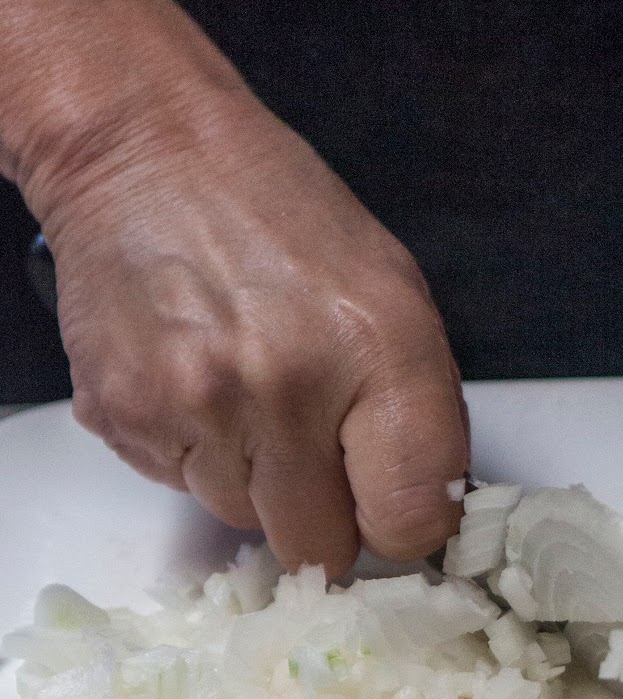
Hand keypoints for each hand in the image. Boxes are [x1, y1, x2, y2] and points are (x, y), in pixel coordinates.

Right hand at [41, 86, 467, 575]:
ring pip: (247, 522)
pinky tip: (200, 381)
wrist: (147, 151)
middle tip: (315, 444)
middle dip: (325, 513)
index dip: (404, 524)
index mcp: (377, 350)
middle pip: (322, 548)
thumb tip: (421, 511)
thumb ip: (417, 413)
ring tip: (248, 389)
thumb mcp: (394, 294)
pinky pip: (181, 487)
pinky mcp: (125, 417)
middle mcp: (284, 387)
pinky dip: (196, 452)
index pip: (410, 520)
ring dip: (255, 480)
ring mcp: (196, 407)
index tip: (392, 504)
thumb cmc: (278, 215)